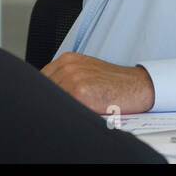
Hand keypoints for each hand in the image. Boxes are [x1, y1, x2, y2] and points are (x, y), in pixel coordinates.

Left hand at [41, 51, 155, 114]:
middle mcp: (68, 65)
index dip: (41, 94)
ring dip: (56, 109)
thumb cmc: (113, 83)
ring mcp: (73, 78)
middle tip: (58, 111)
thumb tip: (45, 94)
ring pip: (51, 100)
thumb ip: (65, 78)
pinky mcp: (80, 93)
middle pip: (42, 90)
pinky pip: (62, 107)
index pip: (39, 80)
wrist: (137, 86)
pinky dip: (66, 114)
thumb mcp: (87, 71)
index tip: (44, 103)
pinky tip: (76, 116)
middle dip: (48, 103)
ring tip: (71, 113)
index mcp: (68, 59)